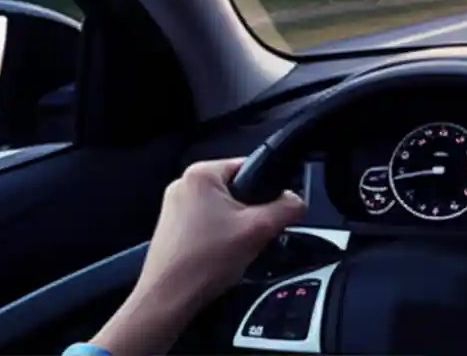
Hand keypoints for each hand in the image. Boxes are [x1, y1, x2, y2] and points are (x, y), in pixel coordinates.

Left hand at [91, 158, 305, 355]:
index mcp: (201, 174)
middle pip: (237, 190)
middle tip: (251, 234)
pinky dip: (219, 237)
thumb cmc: (201, 263)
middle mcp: (183, 185)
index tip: (271, 210)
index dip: (268, 189)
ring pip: (223, 209)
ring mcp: (174, 207)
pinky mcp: (173, 228)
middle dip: (250, 212)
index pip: (249, 166)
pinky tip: (219, 255)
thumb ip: (286, 208)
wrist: (169, 299)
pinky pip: (208, 224)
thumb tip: (297, 202)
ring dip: (235, 227)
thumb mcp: (259, 230)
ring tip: (232, 248)